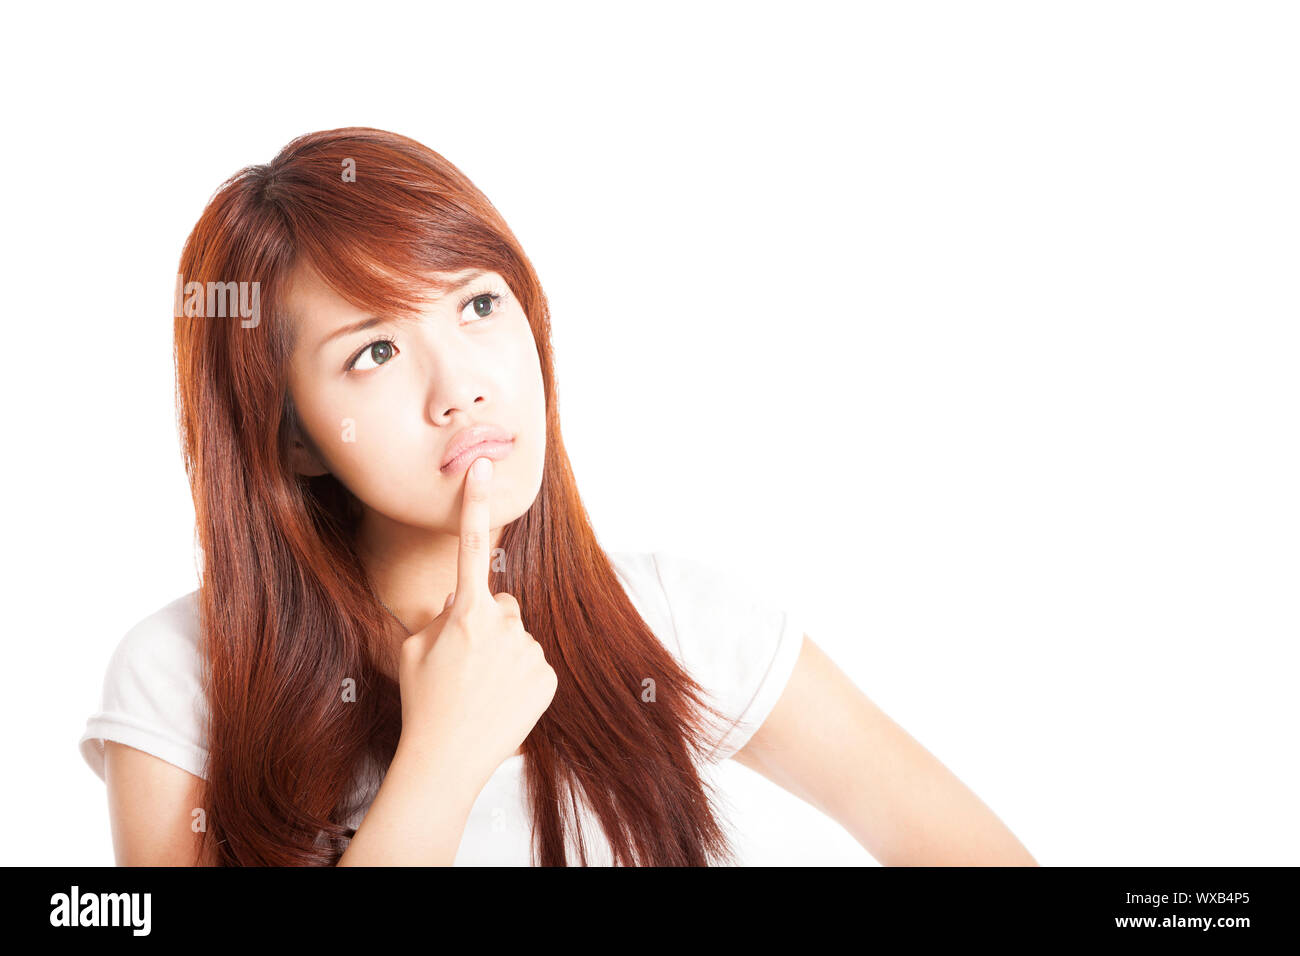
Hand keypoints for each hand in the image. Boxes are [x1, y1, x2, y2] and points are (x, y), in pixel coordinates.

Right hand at [395, 456, 557, 777]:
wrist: (445, 762)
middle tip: (465, 664)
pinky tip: (500, 701)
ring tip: (481, 689)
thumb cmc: (422, 703)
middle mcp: (503, 626)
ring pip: (518, 636)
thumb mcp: (415, 651)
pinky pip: (533, 663)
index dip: (474, 503)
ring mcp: (529, 652)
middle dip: (486, 624)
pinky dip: (520, 677)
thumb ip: (439, 616)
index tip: (484, 465)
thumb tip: (461, 600)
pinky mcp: (548, 678)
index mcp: (465, 614)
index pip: (468, 546)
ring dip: (503, 652)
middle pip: (500, 605)